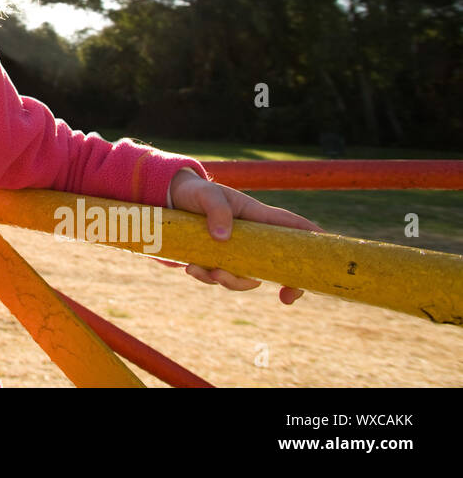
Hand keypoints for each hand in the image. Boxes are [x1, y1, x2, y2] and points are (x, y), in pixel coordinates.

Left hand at [162, 170, 324, 304]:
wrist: (166, 198)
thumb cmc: (194, 192)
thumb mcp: (206, 194)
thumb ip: (217, 210)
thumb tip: (224, 239)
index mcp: (259, 217)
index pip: (296, 229)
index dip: (315, 247)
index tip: (323, 269)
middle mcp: (251, 237)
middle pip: (278, 265)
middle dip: (285, 283)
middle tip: (286, 297)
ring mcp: (234, 250)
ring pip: (246, 277)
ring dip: (231, 282)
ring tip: (208, 271)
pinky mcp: (214, 259)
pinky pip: (218, 277)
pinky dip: (206, 277)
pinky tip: (190, 268)